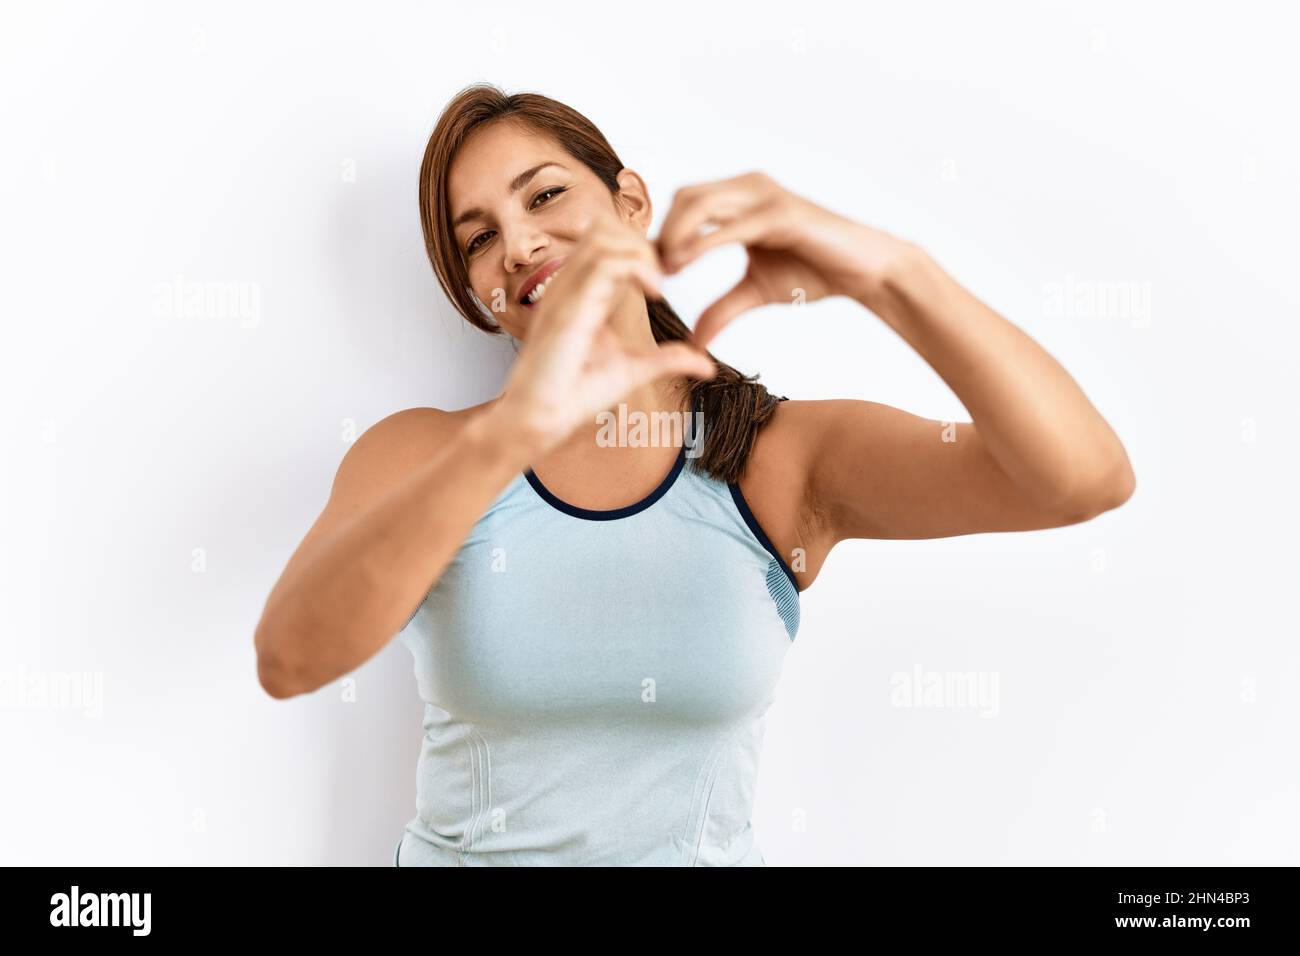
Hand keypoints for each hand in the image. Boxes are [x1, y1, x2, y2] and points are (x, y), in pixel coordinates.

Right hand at [492, 205, 715, 458]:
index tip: (667, 279)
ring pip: (605, 235)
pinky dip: (639, 268)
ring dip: (643, 252)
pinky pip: (605, 263)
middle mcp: (570, 283)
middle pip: (605, 226)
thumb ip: (669, 359)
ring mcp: (566, 291)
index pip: (609, 239)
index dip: (644, 248)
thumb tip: (707, 364)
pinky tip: (656, 292)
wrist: (541, 419)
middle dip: (644, 242)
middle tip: (666, 277)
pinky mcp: (569, 307)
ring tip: (660, 285)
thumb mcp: (636, 369)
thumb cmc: (575, 393)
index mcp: (582, 290)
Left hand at [654, 171, 910, 347]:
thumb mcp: (755, 292)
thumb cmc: (813, 272)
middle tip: (651, 272)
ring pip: (701, 203)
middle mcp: (749, 187)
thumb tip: (693, 343)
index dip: (661, 234)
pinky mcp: (781, 213)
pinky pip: (731, 224)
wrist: (863, 271)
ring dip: (676, 236)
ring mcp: (765, 195)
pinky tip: (686, 265)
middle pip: (684, 196)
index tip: (648, 271)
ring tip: (666, 270)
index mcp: (740, 199)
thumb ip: (721, 310)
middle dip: (662, 232)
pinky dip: (703, 243)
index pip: (684, 202)